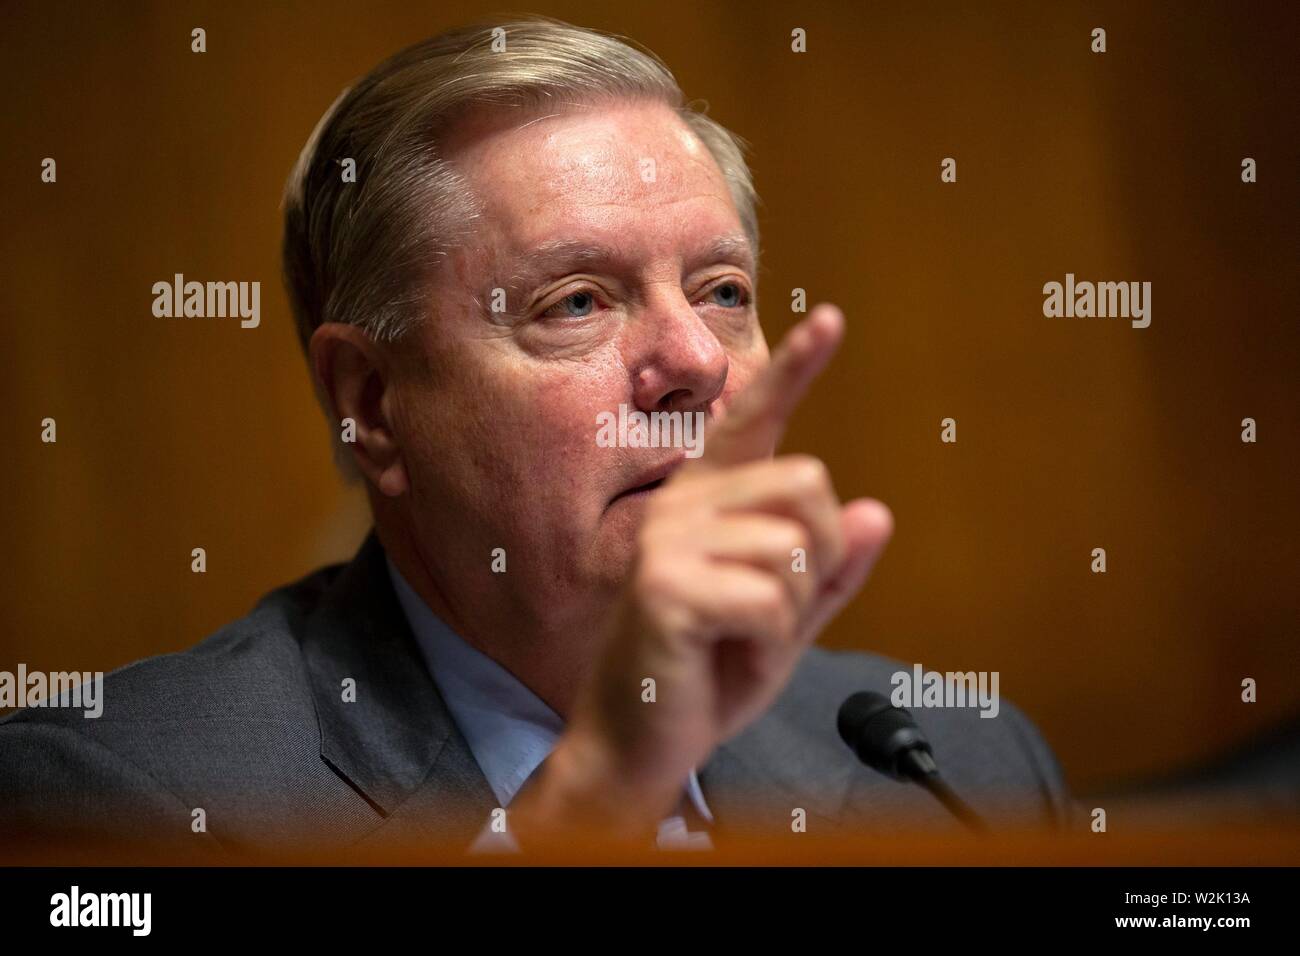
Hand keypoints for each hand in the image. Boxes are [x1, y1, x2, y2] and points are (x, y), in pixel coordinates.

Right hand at [509, 304, 893, 845]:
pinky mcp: (665, 586)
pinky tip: (725, 656)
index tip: (831, 320)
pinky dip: (770, 644)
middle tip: (775, 610)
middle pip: (808, 485)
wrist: (641, 742)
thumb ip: (829, 570)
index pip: (753, 422)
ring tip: (741, 639)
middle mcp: (682, 505)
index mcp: (707, 504)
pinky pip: (771, 599)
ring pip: (796, 546)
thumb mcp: (784, 621)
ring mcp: (667, 541)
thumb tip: (874, 513)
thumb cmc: (707, 676)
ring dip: (790, 611)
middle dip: (817, 559)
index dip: (792, 370)